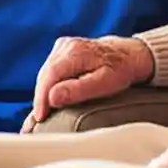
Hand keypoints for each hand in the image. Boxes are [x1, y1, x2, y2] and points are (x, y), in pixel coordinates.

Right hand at [20, 36, 153, 131]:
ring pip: (45, 74)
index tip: (40, 117)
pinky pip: (50, 71)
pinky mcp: (62, 50)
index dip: (42, 98)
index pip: (50, 76)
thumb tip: (52, 97)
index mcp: (76, 51)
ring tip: (43, 113)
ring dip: (44, 94)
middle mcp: (66, 46)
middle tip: (39, 121)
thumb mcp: (106, 83)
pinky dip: (48, 86)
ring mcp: (62, 46)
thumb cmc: (120, 69)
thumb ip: (79, 90)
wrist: (127, 54)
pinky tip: (49, 100)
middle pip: (45, 76)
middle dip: (41, 99)